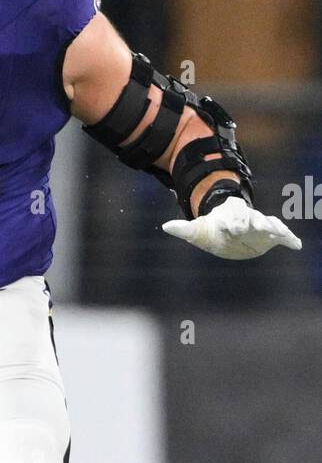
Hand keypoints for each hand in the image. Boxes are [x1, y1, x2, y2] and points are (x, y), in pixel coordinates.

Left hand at [162, 196, 301, 259]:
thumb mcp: (198, 231)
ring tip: (277, 232)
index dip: (229, 221)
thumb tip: (165, 226)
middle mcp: (248, 220)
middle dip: (253, 221)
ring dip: (273, 228)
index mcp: (230, 218)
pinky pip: (283, 237)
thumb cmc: (213, 231)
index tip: (226, 225)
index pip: (231, 217)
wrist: (229, 232)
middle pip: (252, 218)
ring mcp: (261, 227)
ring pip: (269, 224)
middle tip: (256, 225)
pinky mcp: (271, 237)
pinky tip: (297, 245)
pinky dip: (290, 240)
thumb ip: (183, 229)